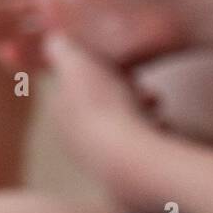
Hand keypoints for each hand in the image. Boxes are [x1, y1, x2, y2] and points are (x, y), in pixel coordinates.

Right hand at [0, 0, 184, 69]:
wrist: (171, 9)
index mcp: (55, 1)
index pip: (11, 7)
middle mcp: (57, 27)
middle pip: (11, 31)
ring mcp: (70, 47)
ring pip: (26, 49)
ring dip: (0, 47)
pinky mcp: (85, 64)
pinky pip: (52, 65)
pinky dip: (29, 60)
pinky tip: (10, 53)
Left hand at [43, 35, 157, 196]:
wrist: (126, 157)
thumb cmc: (102, 105)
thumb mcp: (76, 63)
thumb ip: (61, 50)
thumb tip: (52, 41)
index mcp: (59, 111)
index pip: (76, 86)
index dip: (98, 72)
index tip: (117, 67)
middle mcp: (72, 137)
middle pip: (101, 105)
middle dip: (123, 91)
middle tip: (141, 86)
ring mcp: (95, 157)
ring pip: (120, 125)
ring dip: (140, 108)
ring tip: (153, 102)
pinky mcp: (120, 171)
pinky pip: (138, 145)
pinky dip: (150, 130)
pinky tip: (160, 125)